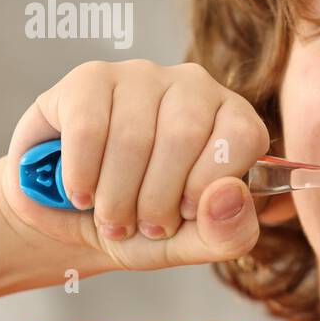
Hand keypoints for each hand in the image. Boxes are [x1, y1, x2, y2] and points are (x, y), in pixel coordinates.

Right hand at [0, 59, 268, 271]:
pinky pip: (88, 128)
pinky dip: (82, 174)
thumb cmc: (147, 224)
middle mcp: (194, 87)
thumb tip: (230, 194)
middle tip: (142, 228)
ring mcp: (141, 76)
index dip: (209, 185)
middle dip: (157, 201)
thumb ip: (229, 232)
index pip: (242, 136)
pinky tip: (81, 194)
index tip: (183, 215)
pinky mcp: (89, 79)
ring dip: (117, 196)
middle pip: (183, 137)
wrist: (77, 219)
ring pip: (133, 137)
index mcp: (233, 119)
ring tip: (111, 218)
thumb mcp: (194, 244)